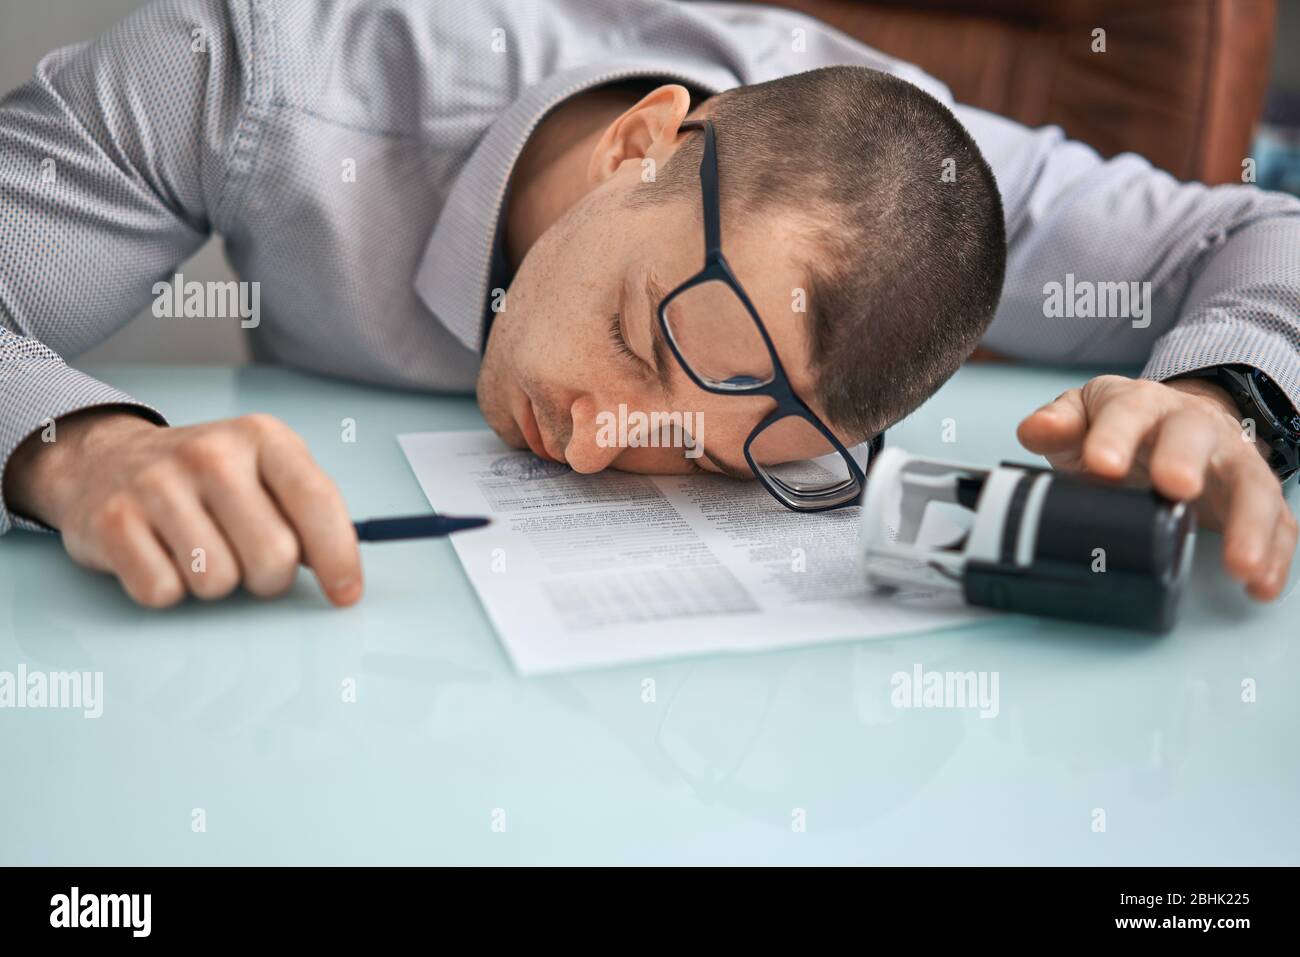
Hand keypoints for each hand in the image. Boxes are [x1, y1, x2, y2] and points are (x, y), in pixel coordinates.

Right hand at [5, 409, 361, 607]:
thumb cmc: (208, 479)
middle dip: (270, 578)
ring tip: (200, 550)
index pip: (317, 501)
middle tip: (250, 562)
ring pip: (218, 583)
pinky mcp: (112, 521)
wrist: (108, 460)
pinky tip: (161, 556)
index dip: (339, 556)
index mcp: (262, 437)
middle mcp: (211, 454)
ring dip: (216, 584)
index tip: (346, 593)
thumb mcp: (266, 471)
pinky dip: (168, 590)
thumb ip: (308, 512)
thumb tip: (342, 574)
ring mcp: (157, 484)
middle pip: (273, 556)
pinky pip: (163, 592)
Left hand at [1017, 374, 1296, 600]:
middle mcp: (1195, 427)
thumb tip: (1035, 431)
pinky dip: (1274, 554)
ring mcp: (1232, 461)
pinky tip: (1261, 585)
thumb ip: (1059, 423)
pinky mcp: (1254, 496)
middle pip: (1195, 436)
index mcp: (1144, 404)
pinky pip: (1277, 523)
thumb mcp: (1083, 416)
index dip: (1115, 436)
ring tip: (1239, 564)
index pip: (1129, 412)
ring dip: (1248, 523)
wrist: (1176, 419)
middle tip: (1176, 488)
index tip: (1101, 465)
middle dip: (1184, 460)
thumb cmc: (1124, 424)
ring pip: (1251, 484)